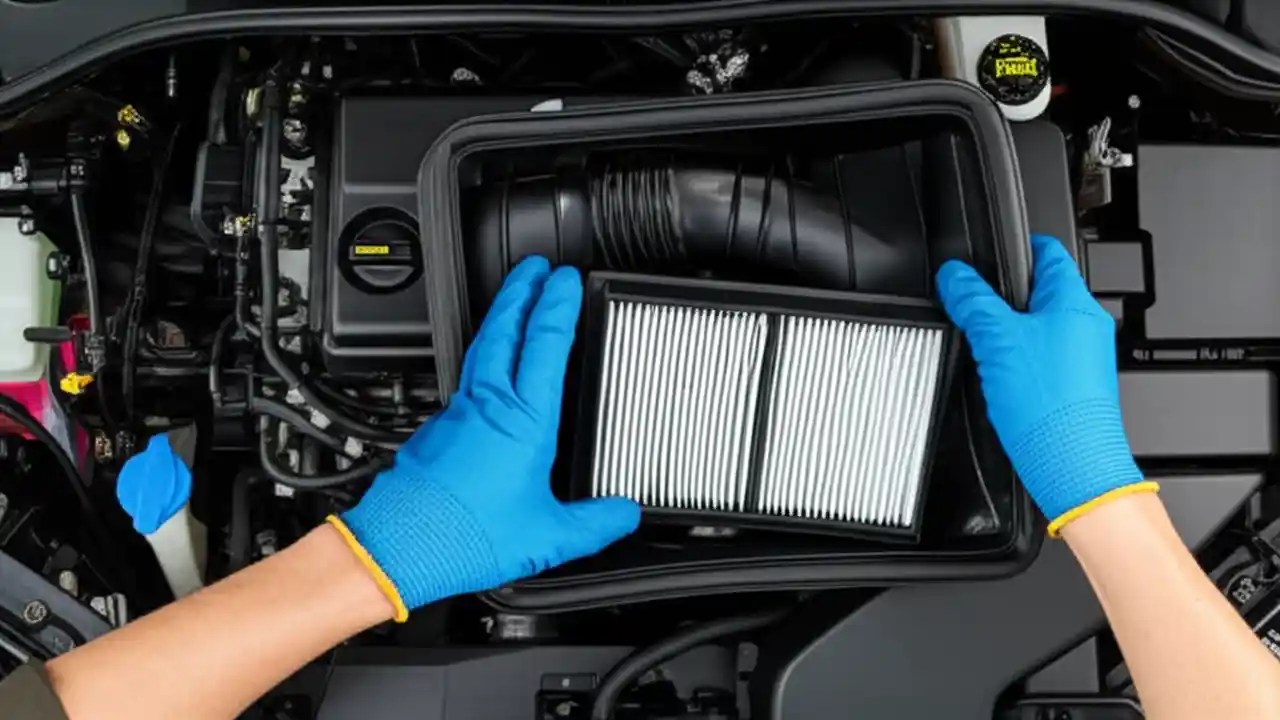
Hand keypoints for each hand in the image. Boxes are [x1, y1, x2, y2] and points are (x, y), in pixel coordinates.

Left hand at [333, 257, 640, 619]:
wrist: (397, 549)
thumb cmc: (462, 537)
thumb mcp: (548, 537)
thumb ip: (594, 524)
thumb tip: (624, 515)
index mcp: (523, 420)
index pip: (545, 343)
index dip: (558, 305)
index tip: (567, 280)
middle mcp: (487, 406)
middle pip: (504, 329)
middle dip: (522, 291)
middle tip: (535, 268)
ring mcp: (458, 414)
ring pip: (481, 350)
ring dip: (500, 319)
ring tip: (514, 304)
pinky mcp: (438, 432)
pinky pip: (466, 381)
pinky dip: (483, 361)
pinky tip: (490, 374)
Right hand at [936, 234, 1154, 535]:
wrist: (1072, 465)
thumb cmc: (1051, 407)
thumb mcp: (997, 340)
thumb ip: (973, 301)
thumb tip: (954, 276)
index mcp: (1075, 302)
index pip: (1048, 253)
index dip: (1018, 246)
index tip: (995, 250)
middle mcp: (1085, 326)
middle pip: (1038, 293)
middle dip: (1004, 297)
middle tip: (974, 304)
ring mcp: (1081, 358)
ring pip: (1037, 329)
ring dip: (1009, 333)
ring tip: (984, 347)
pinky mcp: (1072, 387)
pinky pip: (1040, 361)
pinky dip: (1016, 363)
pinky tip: (999, 379)